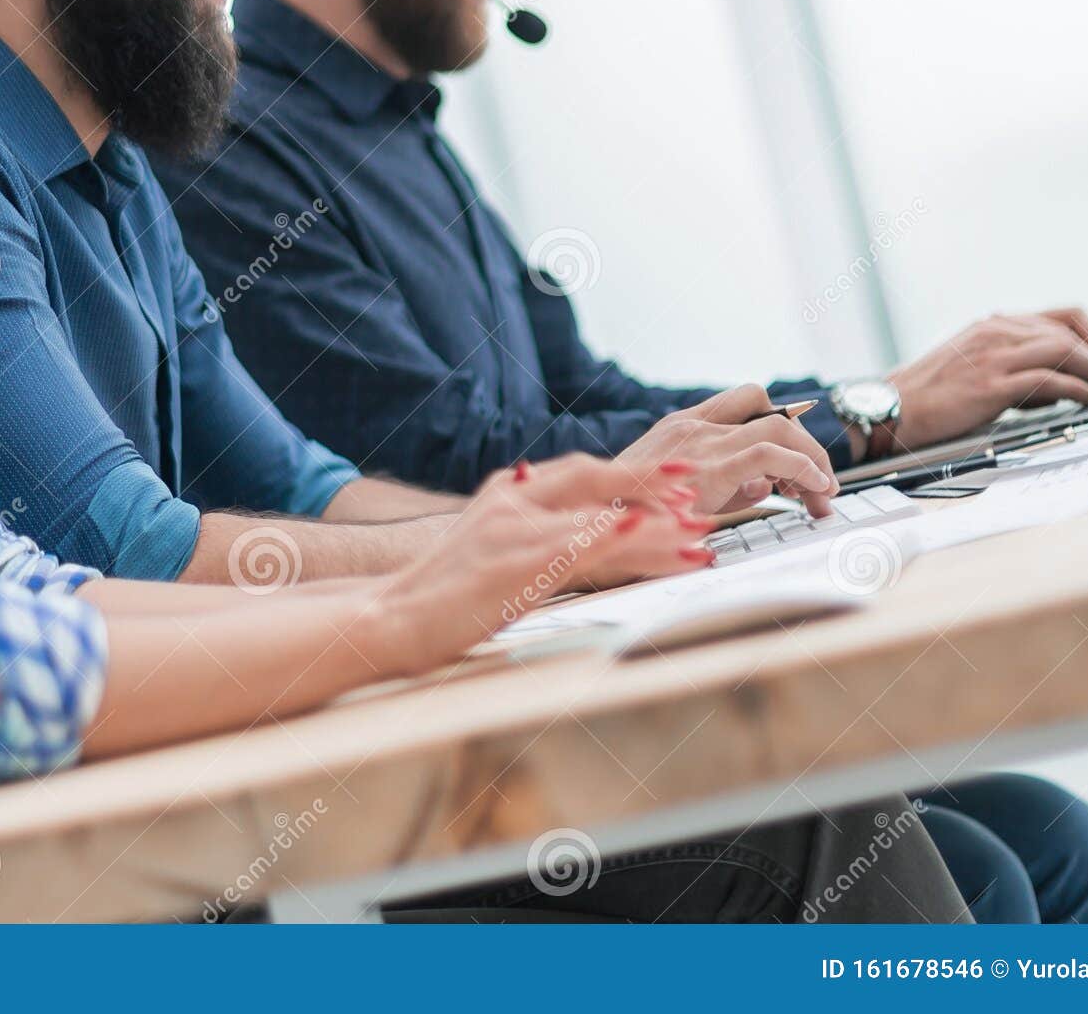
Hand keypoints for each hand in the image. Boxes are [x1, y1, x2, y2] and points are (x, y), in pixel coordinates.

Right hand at [369, 455, 714, 675]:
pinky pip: (573, 545)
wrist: (387, 616)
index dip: (632, 474)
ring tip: (698, 535)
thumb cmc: (441, 596)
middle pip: (595, 479)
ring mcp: (513, 530)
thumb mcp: (493, 552)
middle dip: (651, 485)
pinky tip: (638, 531)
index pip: (583, 472)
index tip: (676, 481)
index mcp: (509, 493)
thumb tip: (586, 532)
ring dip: (654, 526)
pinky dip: (610, 537)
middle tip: (700, 496)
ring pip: (597, 515)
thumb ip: (535, 535)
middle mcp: (513, 500)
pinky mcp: (512, 564)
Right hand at [618, 384, 840, 516]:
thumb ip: (723, 485)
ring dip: (813, 456)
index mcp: (679, 427)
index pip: (744, 400)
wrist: (589, 528)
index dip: (781, 422)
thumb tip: (764, 487)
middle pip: (767, 407)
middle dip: (803, 440)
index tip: (798, 459)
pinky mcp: (709, 467)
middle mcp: (690, 426)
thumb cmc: (624, 519)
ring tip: (825, 491)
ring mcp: (699, 442)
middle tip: (819, 480)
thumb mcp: (672, 495)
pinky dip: (805, 468)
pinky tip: (816, 490)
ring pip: (778, 423)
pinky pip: (771, 453)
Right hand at [888, 307, 1087, 449]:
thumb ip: (1005, 361)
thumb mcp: (968, 363)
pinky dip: (1079, 389)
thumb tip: (1050, 383)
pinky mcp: (990, 385)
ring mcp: (993, 357)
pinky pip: (1050, 380)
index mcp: (991, 326)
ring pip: (1064, 350)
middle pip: (1068, 332)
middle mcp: (995, 333)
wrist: (890, 410)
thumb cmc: (925, 396)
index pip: (1061, 316)